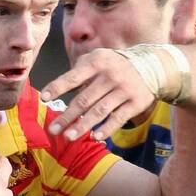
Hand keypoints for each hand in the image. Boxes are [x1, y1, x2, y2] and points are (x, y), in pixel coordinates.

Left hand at [40, 48, 156, 143]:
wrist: (151, 66)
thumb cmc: (114, 65)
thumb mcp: (98, 58)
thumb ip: (79, 70)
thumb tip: (58, 88)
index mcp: (97, 63)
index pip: (73, 77)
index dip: (58, 87)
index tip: (44, 98)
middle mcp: (110, 76)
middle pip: (84, 99)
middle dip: (67, 116)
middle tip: (52, 130)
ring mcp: (124, 90)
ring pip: (100, 111)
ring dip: (82, 126)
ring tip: (68, 137)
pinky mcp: (136, 103)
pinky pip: (118, 118)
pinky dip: (107, 129)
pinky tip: (95, 137)